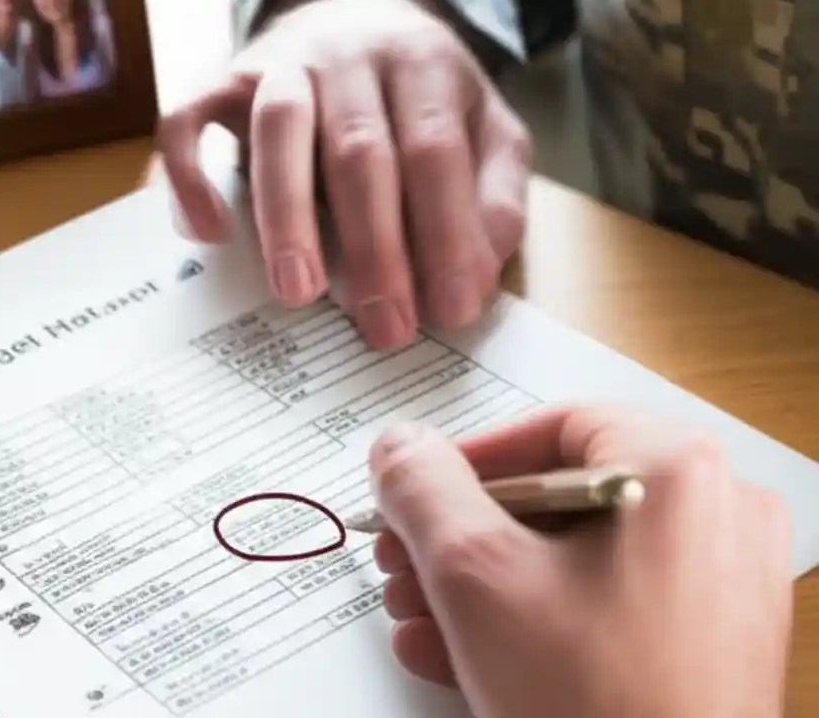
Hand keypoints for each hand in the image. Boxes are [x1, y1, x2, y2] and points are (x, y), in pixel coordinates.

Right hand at [159, 0, 530, 347]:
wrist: (348, 18)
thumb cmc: (417, 97)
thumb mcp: (483, 128)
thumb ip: (493, 195)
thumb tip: (479, 274)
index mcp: (421, 62)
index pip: (433, 151)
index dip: (445, 232)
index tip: (451, 310)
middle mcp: (347, 56)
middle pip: (359, 149)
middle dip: (373, 247)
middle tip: (383, 327)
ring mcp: (279, 65)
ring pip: (278, 130)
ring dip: (287, 216)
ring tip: (299, 294)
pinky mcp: (222, 82)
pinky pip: (189, 120)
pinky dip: (191, 177)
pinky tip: (212, 235)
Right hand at [368, 406, 791, 716]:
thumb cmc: (598, 704)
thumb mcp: (475, 576)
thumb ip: (423, 492)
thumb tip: (400, 447)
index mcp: (677, 473)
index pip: (551, 428)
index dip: (464, 463)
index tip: (412, 494)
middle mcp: (714, 518)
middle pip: (555, 499)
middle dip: (458, 538)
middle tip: (403, 561)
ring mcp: (717, 588)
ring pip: (571, 560)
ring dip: (477, 586)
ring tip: (416, 618)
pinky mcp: (703, 646)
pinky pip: (600, 609)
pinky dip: (527, 621)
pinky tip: (455, 652)